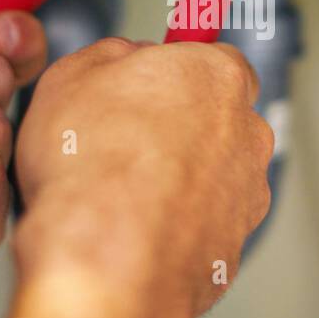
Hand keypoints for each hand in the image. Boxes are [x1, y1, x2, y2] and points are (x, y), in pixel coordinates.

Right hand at [13, 38, 273, 317]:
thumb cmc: (91, 169)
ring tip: (121, 194)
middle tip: (125, 140)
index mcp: (216, 76)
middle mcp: (247, 132)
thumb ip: (111, 56)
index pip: (214, 58)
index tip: (155, 80)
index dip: (176, 71)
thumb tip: (123, 59)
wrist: (106, 261)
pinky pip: (203, 225)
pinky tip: (133, 231)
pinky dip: (176, 227)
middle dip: (179, 127)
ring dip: (179, 181)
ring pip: (213, 175)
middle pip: (218, 117)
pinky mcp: (233, 246)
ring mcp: (247, 194)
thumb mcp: (71, 75)